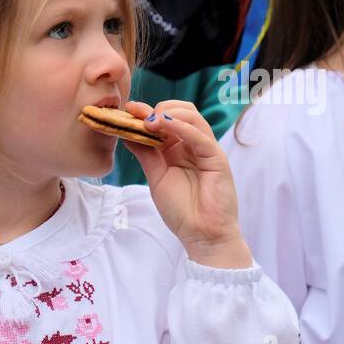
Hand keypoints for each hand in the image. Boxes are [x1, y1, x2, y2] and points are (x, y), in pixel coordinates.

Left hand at [120, 100, 252, 269]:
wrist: (202, 235)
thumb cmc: (182, 210)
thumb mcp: (156, 177)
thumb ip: (145, 153)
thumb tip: (126, 131)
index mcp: (179, 148)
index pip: (167, 119)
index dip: (147, 111)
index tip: (127, 109)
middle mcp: (193, 145)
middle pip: (182, 110)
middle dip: (159, 109)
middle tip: (139, 117)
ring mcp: (206, 149)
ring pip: (192, 117)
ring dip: (168, 114)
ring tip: (149, 123)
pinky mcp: (216, 158)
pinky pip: (200, 136)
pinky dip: (182, 127)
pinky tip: (165, 125)